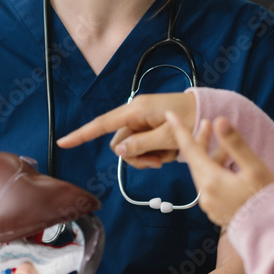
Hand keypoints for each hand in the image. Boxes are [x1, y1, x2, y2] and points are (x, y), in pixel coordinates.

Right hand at [57, 93, 195, 168]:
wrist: (210, 110)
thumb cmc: (192, 118)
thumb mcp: (168, 136)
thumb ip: (142, 145)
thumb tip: (119, 151)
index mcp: (136, 111)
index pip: (102, 124)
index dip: (82, 134)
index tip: (63, 142)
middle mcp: (135, 114)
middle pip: (120, 144)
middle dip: (136, 158)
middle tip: (158, 162)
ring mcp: (142, 120)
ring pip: (132, 148)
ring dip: (148, 157)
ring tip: (168, 156)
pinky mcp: (150, 127)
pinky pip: (143, 146)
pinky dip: (155, 153)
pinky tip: (170, 151)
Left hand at [167, 113, 273, 226]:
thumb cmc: (269, 200)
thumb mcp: (254, 168)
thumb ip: (235, 144)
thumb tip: (219, 121)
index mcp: (212, 181)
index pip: (189, 149)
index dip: (179, 130)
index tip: (169, 115)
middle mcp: (206, 194)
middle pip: (196, 161)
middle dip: (199, 141)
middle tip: (207, 123)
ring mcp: (210, 205)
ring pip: (203, 174)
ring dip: (209, 156)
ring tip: (222, 143)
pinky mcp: (218, 212)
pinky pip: (210, 186)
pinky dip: (214, 171)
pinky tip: (227, 166)